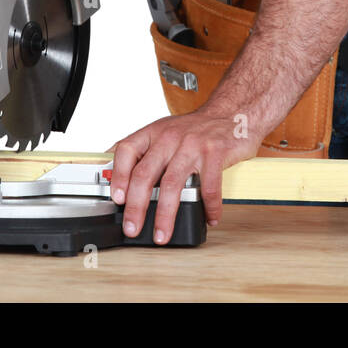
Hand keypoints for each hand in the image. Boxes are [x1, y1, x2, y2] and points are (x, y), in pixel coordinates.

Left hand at [108, 107, 260, 243]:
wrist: (231, 113)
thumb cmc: (196, 128)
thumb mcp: (165, 131)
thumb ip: (145, 151)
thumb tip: (116, 176)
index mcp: (154, 132)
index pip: (127, 150)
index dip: (118, 176)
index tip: (116, 198)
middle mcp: (170, 137)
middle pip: (145, 174)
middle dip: (136, 207)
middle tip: (132, 227)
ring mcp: (193, 145)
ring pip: (172, 185)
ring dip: (165, 215)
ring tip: (162, 234)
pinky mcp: (215, 153)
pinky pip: (208, 186)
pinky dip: (208, 207)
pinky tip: (209, 218)